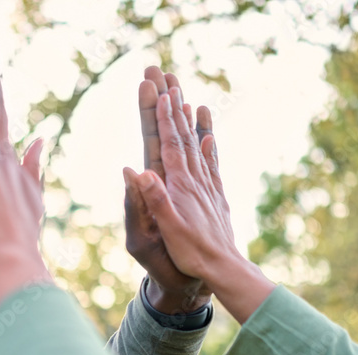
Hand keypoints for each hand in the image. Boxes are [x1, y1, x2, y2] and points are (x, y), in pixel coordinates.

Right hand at [128, 87, 273, 323]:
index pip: (170, 144)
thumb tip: (134, 169)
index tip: (161, 91)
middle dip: (177, 110)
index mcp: (180, 186)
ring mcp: (207, 188)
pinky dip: (209, 148)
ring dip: (193, 123)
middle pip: (185, 138)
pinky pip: (211, 166)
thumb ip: (151, 198)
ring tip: (190, 101)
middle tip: (172, 82)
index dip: (165, 117)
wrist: (223, 269)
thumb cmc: (190, 254)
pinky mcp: (214, 198)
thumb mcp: (165, 228)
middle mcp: (195, 181)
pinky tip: (209, 138)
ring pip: (199, 148)